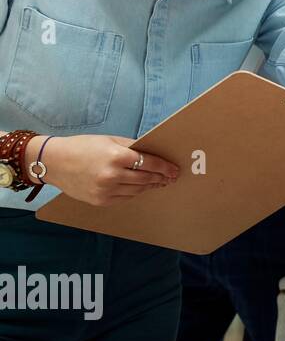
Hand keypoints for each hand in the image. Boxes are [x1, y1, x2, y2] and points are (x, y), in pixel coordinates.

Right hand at [28, 135, 178, 206]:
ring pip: (137, 190)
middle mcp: (112, 175)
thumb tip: (152, 152)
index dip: (165, 167)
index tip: (175, 170)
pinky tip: (140, 188)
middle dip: (160, 178)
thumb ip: (132, 147)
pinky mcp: (100, 201)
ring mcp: (105, 190)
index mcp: (116, 156)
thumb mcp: (110, 140)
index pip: (149, 163)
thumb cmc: (82, 146)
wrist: (53, 162)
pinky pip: (125, 197)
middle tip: (171, 177)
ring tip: (158, 182)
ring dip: (150, 186)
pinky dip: (134, 192)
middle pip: (146, 178)